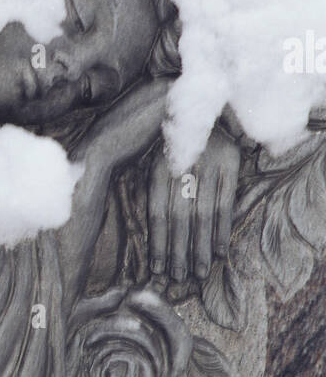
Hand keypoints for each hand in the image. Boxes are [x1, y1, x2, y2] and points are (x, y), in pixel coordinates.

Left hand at [148, 124, 240, 283]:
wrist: (203, 98)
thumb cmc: (172, 136)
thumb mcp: (153, 155)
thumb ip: (152, 186)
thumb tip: (146, 226)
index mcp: (158, 166)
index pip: (157, 211)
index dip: (157, 241)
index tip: (157, 267)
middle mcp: (182, 166)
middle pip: (179, 218)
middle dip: (178, 250)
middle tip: (178, 278)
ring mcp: (208, 164)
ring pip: (202, 214)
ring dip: (200, 246)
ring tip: (197, 272)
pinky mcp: (230, 163)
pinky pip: (225, 202)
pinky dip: (221, 229)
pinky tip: (218, 252)